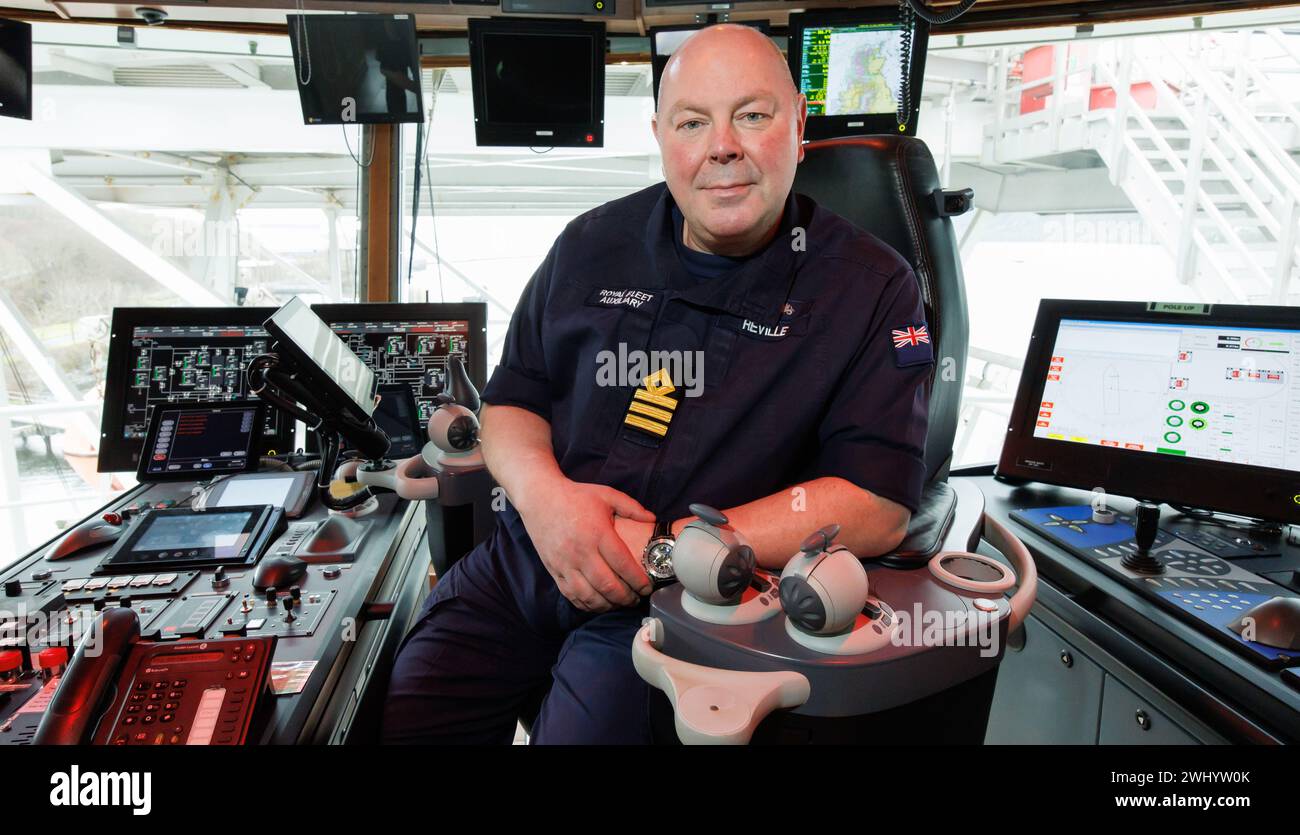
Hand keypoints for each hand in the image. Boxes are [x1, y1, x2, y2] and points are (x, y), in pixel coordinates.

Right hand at [515, 477, 654, 611]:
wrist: (539, 497)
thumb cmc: (576, 496)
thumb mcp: (606, 495)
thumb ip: (632, 507)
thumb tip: (653, 519)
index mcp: (598, 533)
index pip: (623, 564)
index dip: (638, 580)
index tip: (648, 588)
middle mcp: (581, 552)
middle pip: (608, 585)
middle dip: (626, 598)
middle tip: (636, 599)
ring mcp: (565, 563)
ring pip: (589, 595)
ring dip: (608, 605)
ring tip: (620, 603)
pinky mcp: (554, 570)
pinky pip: (572, 595)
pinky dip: (587, 604)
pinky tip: (598, 603)